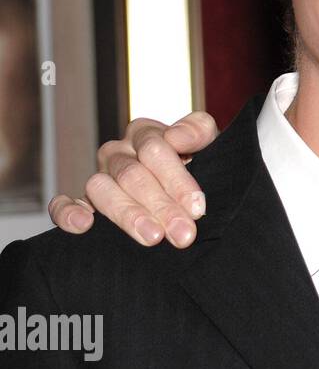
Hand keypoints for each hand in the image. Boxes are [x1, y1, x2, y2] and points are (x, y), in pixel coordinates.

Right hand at [47, 112, 219, 247]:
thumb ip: (197, 130)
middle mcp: (118, 154)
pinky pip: (62, 205)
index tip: (197, 207)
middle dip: (161, 206)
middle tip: (183, 233)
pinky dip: (67, 213)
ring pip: (102, 190)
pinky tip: (84, 225)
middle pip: (132, 175)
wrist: (188, 186)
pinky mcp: (83, 203)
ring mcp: (99, 178)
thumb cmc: (198, 162)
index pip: (154, 149)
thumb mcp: (206, 142)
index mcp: (144, 134)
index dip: (177, 179)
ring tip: (153, 237)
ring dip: (128, 215)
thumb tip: (176, 137)